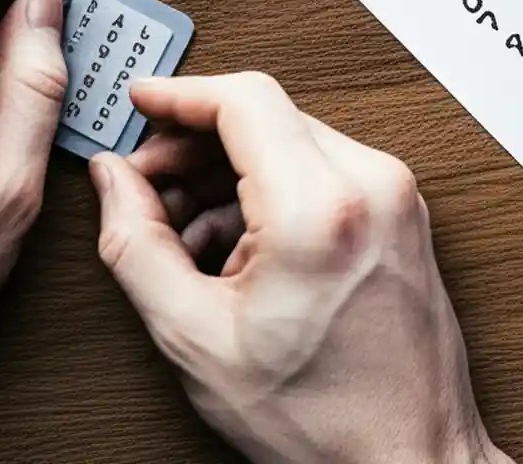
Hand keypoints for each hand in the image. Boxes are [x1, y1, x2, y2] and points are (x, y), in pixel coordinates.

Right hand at [92, 73, 511, 463]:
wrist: (409, 461)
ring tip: (185, 236)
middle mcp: (371, 186)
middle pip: (264, 117)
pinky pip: (323, 173)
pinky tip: (233, 249)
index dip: (178, 94)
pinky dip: (270, 193)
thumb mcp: (196, 338)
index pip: (243, 99)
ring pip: (292, 143)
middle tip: (146, 186)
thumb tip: (113, 182)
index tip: (141, 101)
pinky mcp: (402, 216)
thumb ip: (136, 246)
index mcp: (321, 207)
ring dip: (229, 173)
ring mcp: (396, 199)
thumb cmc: (324, 421)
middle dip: (194, 144)